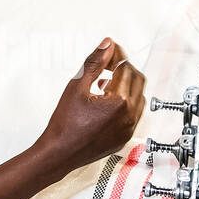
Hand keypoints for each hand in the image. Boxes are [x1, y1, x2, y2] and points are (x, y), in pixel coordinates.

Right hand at [37, 39, 145, 174]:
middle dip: (125, 68)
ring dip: (127, 85)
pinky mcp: (125, 137)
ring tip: (106, 82)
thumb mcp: (77, 86)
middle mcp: (129, 116)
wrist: (59, 153)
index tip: (111, 50)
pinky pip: (134, 114)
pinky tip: (108, 100)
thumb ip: (95, 63)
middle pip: (137, 80)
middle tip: (109, 63)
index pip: (125, 68)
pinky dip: (126, 103)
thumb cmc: (65, 125)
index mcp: (119, 102)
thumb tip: (107, 46)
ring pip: (139, 97)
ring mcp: (129, 128)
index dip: (118, 55)